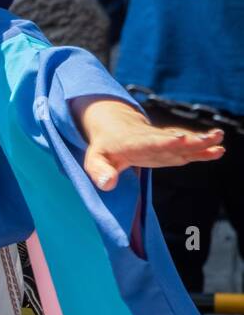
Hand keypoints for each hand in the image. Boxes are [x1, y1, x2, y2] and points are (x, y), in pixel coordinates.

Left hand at [74, 96, 224, 190]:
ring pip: (184, 144)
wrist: (115, 128)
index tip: (180, 139)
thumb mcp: (95, 159)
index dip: (165, 142)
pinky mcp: (171, 148)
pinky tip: (218, 151)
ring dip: (201, 143)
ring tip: (219, 142)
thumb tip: (107, 185)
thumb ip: (100, 171)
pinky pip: (187, 149)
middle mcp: (153, 141)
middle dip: (192, 140)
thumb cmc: (105, 148)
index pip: (151, 143)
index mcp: (134, 143)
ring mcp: (163, 144)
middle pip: (174, 141)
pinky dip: (202, 150)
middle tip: (211, 137)